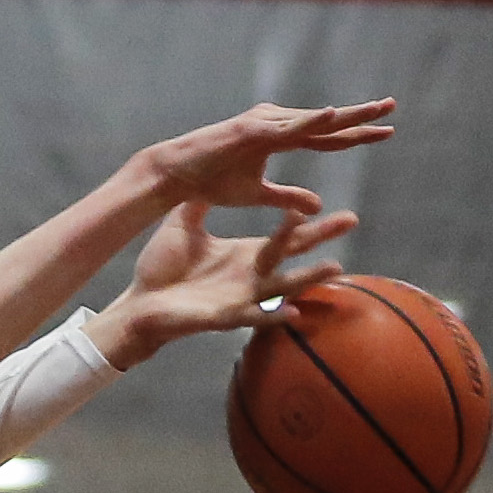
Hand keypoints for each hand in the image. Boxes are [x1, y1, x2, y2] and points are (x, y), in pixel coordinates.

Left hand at [88, 203, 355, 367]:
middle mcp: (252, 276)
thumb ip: (198, 205)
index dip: (302, 217)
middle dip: (321, 236)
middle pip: (293, 253)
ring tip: (336, 266)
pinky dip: (275, 317)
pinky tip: (295, 314)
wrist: (141, 304)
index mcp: (246, 254)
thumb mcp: (183, 229)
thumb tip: (206, 174)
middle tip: (352, 218)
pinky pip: (256, 319)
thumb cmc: (163, 270)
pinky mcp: (227, 317)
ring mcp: (243, 298)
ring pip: (283, 287)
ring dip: (309, 277)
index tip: (323, 199)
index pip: (283, 233)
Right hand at [140, 100, 395, 215]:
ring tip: (377, 108)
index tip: (385, 132)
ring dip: (346, 114)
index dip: (354, 135)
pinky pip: (286, 127)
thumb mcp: (257, 195)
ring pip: (313, 120)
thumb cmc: (210, 183)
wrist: (174, 176)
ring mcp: (263, 125)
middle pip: (326, 123)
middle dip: (360, 115)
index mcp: (278, 139)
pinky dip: (309, 120)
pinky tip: (332, 114)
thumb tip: (317, 205)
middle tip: (392, 106)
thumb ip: (287, 197)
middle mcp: (275, 126)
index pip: (325, 137)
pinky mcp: (249, 132)